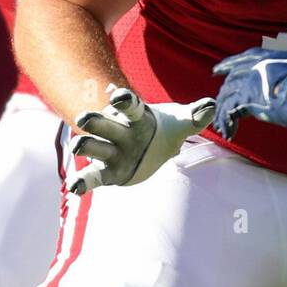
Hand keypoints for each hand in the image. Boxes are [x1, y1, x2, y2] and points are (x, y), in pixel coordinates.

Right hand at [67, 87, 214, 195]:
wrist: (148, 148)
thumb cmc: (162, 130)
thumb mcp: (179, 124)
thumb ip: (194, 117)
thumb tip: (212, 105)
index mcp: (136, 117)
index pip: (130, 106)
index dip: (124, 100)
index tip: (119, 97)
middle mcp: (119, 131)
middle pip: (105, 123)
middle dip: (95, 121)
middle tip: (85, 119)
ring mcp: (110, 151)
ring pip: (94, 146)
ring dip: (85, 146)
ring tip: (78, 147)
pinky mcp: (107, 172)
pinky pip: (93, 177)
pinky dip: (82, 182)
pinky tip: (74, 189)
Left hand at [211, 50, 286, 139]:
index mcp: (265, 57)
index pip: (240, 60)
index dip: (226, 66)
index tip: (217, 70)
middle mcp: (252, 67)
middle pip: (231, 80)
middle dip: (224, 93)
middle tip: (220, 104)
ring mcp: (247, 82)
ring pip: (226, 96)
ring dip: (222, 111)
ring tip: (222, 125)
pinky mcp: (246, 100)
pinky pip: (228, 112)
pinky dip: (226, 123)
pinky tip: (229, 132)